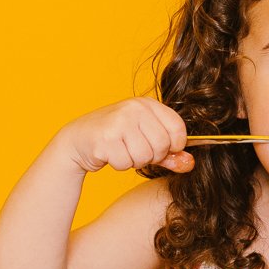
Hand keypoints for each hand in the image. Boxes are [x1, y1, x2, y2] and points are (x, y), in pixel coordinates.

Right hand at [55, 97, 193, 173]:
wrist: (79, 139)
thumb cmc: (116, 139)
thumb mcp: (145, 140)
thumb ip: (169, 153)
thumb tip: (190, 164)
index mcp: (147, 104)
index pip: (177, 128)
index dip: (175, 145)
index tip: (164, 149)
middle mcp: (134, 108)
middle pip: (162, 145)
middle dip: (152, 156)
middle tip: (137, 151)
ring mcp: (119, 121)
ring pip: (144, 156)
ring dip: (134, 161)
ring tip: (122, 151)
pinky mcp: (106, 138)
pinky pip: (126, 163)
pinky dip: (120, 165)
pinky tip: (110, 154)